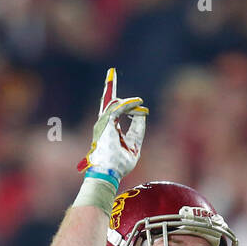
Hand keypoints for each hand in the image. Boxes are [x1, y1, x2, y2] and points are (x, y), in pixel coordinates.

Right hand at [76, 68, 146, 185]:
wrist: (109, 173)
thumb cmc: (119, 165)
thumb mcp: (134, 145)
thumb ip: (137, 130)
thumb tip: (142, 114)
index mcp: (108, 131)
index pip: (114, 113)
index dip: (130, 107)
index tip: (142, 105)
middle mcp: (103, 125)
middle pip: (107, 102)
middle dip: (109, 87)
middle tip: (111, 72)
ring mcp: (103, 124)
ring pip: (113, 104)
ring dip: (128, 101)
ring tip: (139, 100)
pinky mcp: (106, 124)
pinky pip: (118, 109)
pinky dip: (129, 105)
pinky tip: (138, 103)